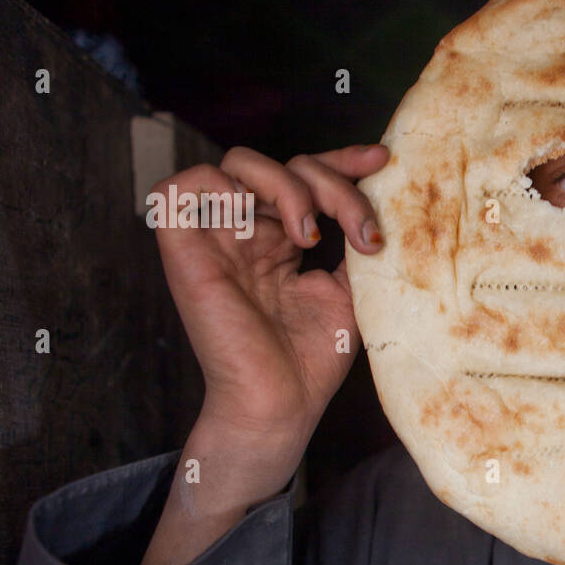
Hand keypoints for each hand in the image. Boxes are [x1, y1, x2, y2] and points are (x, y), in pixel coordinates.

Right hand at [137, 143, 388, 564]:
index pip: (306, 175)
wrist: (282, 404)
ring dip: (287, 185)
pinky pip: (182, 188)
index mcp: (281, 240)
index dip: (342, 160)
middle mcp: (248, 234)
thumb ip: (354, 243)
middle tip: (362, 233)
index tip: (382, 161)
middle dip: (331, 184)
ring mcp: (217, 240)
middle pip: (283, 164)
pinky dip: (222, 188)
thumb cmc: (311, 359)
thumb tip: (381, 203)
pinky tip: (262, 227)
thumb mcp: (350, 291)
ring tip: (312, 237)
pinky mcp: (186, 252)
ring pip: (238, 163)